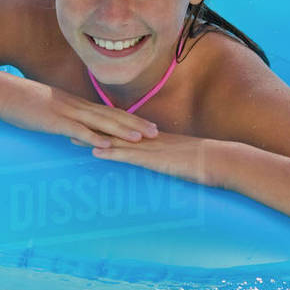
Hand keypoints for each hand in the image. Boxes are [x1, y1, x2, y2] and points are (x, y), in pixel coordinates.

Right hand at [0, 76, 158, 147]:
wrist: (2, 92)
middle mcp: (77, 106)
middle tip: (156, 133)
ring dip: (122, 131)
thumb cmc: (23, 102)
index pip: (109, 112)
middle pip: (112, 116)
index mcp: (77, 104)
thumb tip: (76, 132)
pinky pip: (76, 130)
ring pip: (100, 122)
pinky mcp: (54, 121)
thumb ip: (64, 119)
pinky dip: (93, 137)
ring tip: (141, 139)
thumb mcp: (49, 110)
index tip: (147, 126)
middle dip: (135, 124)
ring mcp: (66, 113)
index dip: (130, 119)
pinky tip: (106, 145)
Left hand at [83, 130, 217, 186]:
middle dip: (92, 130)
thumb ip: (171, 159)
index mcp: (155, 139)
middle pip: (115, 132)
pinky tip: (96, 152)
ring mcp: (152, 148)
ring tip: (71, 138)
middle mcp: (149, 139)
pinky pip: (130, 155)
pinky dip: (111, 152)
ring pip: (117, 141)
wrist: (221, 160)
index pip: (125, 131)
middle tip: (68, 127)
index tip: (87, 126)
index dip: (104, 128)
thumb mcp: (183, 159)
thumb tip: (164, 164)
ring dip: (94, 140)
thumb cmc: (207, 163)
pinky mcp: (156, 159)